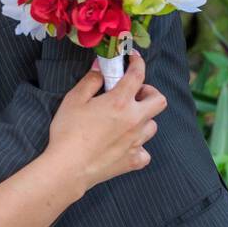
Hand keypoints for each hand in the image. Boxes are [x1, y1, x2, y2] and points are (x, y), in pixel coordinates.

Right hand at [46, 49, 167, 194]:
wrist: (68, 168)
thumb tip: (101, 67)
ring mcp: (136, 141)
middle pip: (159, 100)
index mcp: (119, 102)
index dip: (137, 62)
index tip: (133, 58)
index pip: (137, 74)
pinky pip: (145, 151)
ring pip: (152, 126)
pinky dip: (138, 147)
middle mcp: (134, 120)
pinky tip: (125, 145)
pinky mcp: (133, 160)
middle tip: (134, 95)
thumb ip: (91, 81)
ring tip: (126, 121)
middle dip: (149, 93)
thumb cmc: (68, 132)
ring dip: (142, 119)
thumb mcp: (73, 100)